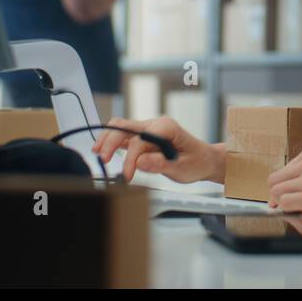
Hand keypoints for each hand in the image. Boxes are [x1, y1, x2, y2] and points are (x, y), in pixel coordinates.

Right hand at [90, 116, 221, 183]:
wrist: (204, 160)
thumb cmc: (196, 161)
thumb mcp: (182, 167)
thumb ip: (161, 164)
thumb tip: (140, 162)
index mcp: (166, 127)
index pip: (140, 140)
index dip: (131, 158)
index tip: (128, 175)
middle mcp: (155, 125)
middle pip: (125, 127)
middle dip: (110, 142)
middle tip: (104, 160)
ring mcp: (148, 130)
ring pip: (121, 128)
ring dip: (107, 139)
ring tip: (98, 153)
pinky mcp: (143, 138)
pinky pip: (124, 136)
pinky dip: (112, 142)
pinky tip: (104, 151)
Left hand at [266, 143, 301, 212]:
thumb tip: (288, 187)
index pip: (285, 169)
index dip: (285, 185)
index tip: (291, 195)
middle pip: (275, 179)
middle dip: (279, 194)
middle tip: (290, 206)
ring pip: (277, 192)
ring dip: (284, 204)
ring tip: (301, 210)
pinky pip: (285, 203)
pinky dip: (289, 210)